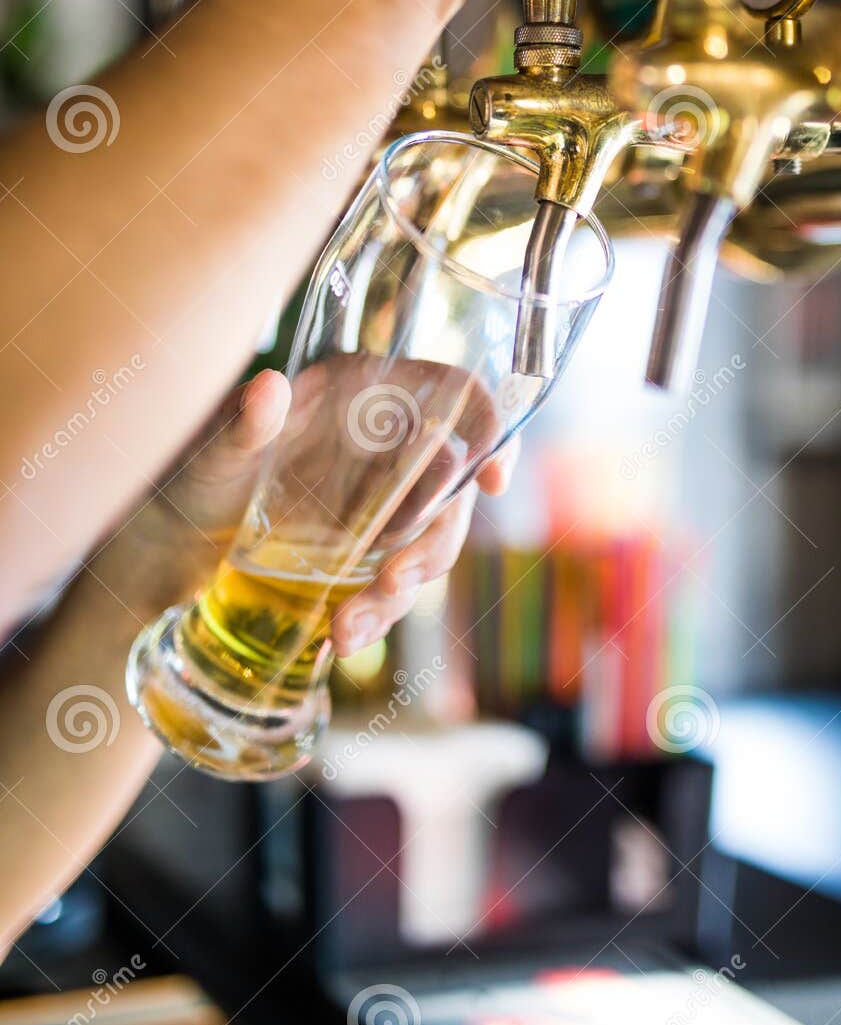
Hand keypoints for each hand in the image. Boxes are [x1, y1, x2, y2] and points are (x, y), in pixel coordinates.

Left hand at [95, 368, 512, 648]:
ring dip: (402, 590)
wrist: (166, 546)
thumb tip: (267, 388)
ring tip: (348, 626)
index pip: (454, 394)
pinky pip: (397, 584)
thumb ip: (241, 425)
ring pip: (429, 544)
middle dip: (433, 542)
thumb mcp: (210, 451)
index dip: (490, 427)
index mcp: (364, 394)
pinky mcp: (367, 554)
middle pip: (454, 487)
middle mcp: (385, 445)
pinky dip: (378, 614)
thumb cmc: (190, 474)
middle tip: (395, 581)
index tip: (491, 478)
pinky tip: (342, 636)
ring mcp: (382, 503)